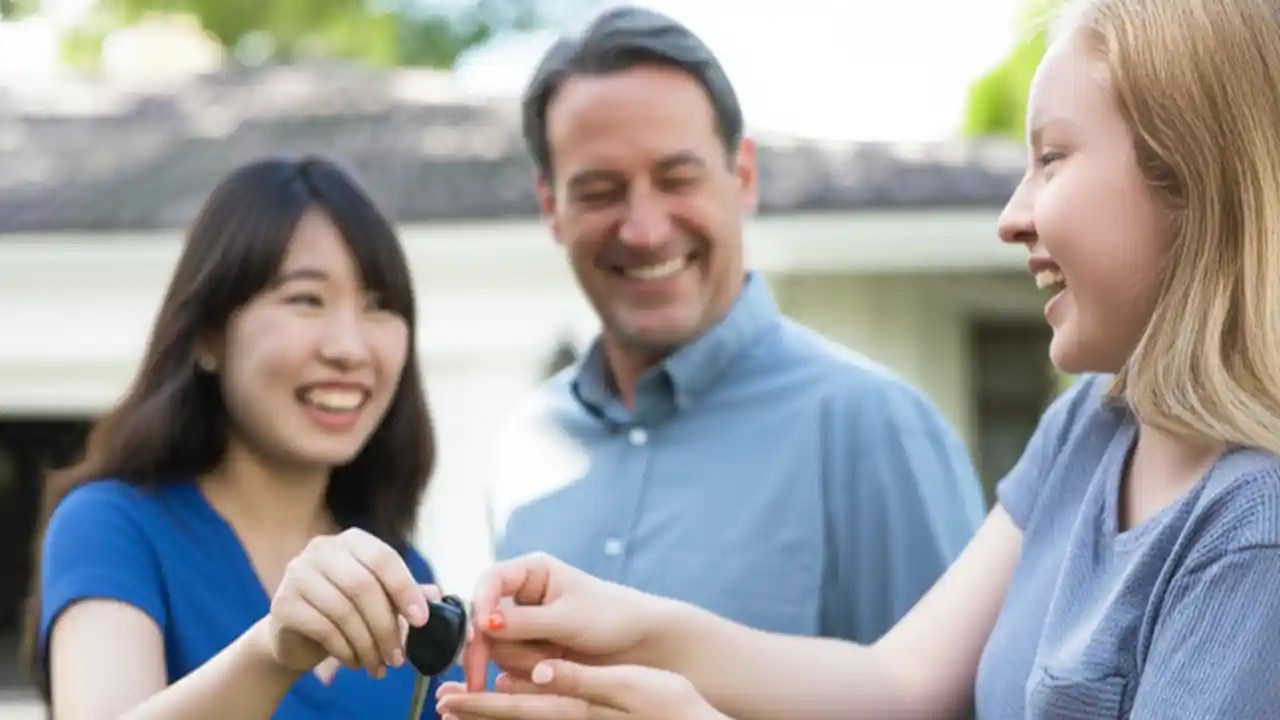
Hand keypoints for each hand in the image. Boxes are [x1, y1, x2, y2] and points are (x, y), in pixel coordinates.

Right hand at [262, 527, 437, 677]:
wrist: (295, 636)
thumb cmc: (344, 611)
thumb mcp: (378, 600)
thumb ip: (405, 593)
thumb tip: (437, 594)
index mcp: (352, 541)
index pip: (384, 558)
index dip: (405, 589)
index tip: (421, 620)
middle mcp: (322, 549)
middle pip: (363, 585)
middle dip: (386, 626)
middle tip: (398, 656)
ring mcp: (297, 573)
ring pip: (343, 610)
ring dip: (367, 644)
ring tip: (379, 664)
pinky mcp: (281, 603)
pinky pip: (322, 628)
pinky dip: (345, 650)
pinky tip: (354, 662)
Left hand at [436, 659, 728, 719]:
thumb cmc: (673, 707)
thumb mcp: (630, 686)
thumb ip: (582, 680)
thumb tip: (540, 670)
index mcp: (576, 710)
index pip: (516, 708)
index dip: (479, 704)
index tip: (447, 699)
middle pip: (514, 716)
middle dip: (478, 710)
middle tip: (443, 703)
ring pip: (529, 717)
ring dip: (495, 709)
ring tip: (464, 703)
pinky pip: (550, 715)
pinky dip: (526, 707)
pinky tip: (516, 696)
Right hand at [460, 552, 677, 690]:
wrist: (641, 646)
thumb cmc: (613, 618)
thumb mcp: (569, 618)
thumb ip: (525, 623)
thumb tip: (484, 624)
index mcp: (532, 572)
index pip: (490, 580)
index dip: (479, 604)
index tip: (481, 631)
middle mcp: (524, 596)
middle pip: (485, 620)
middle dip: (490, 646)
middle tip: (477, 679)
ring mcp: (526, 626)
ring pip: (497, 646)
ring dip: (520, 659)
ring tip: (555, 658)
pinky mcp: (531, 651)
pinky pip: (511, 665)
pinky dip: (526, 671)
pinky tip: (549, 670)